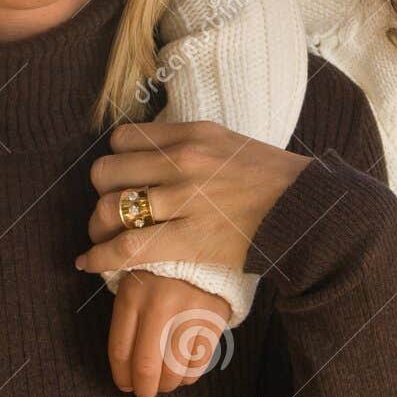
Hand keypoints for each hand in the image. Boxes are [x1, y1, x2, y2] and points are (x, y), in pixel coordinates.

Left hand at [76, 121, 310, 273]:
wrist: (308, 210)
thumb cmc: (270, 179)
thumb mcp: (226, 141)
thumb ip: (186, 142)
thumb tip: (148, 151)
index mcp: (191, 133)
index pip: (123, 138)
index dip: (115, 160)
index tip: (121, 178)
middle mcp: (183, 160)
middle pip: (106, 171)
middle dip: (101, 193)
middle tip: (109, 210)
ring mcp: (185, 200)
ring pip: (111, 209)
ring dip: (97, 227)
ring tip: (101, 239)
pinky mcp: (190, 239)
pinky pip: (128, 248)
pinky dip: (100, 258)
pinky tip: (88, 263)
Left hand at [107, 270, 230, 396]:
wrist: (207, 237)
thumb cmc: (163, 264)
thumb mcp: (134, 274)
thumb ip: (124, 311)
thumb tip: (121, 363)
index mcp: (132, 293)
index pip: (120, 349)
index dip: (121, 375)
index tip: (124, 384)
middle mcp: (158, 304)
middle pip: (146, 365)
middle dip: (143, 388)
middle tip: (144, 392)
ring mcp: (188, 312)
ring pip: (173, 369)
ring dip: (166, 385)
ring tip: (164, 384)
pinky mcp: (213, 318)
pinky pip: (199, 363)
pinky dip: (189, 377)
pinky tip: (183, 374)